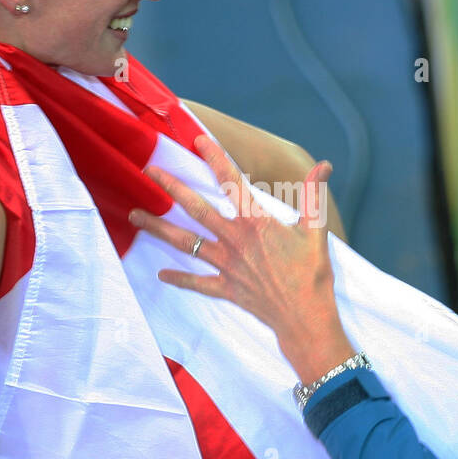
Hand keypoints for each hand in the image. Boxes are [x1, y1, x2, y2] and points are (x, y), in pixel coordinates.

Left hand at [128, 133, 356, 382]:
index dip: (215, 158)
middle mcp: (234, 240)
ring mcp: (226, 265)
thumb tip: (323, 165)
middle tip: (149, 171)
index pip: (231, 182)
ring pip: (185, 243)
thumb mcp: (316, 230)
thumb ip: (313, 194)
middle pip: (196, 208)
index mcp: (256, 221)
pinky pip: (197, 283)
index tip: (198, 140)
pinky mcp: (225, 288)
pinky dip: (179, 278)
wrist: (305, 318)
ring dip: (158, 228)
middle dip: (170, 187)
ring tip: (134, 216)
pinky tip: (161, 274)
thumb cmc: (313, 274)